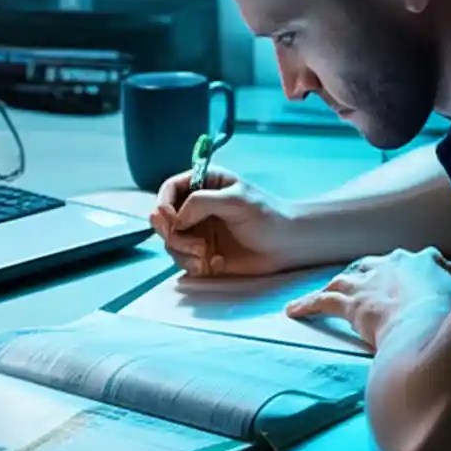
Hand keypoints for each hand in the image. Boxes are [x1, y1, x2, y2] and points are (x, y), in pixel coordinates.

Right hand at [149, 167, 296, 276]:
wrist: (288, 245)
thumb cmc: (268, 216)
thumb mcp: (236, 200)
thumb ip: (201, 202)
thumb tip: (176, 219)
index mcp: (204, 185)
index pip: (169, 189)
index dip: (163, 204)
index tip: (171, 220)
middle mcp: (196, 208)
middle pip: (162, 218)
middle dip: (172, 233)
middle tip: (193, 244)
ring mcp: (198, 232)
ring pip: (170, 242)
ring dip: (182, 251)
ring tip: (205, 255)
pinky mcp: (202, 254)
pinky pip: (182, 260)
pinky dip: (192, 265)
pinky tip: (215, 264)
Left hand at [285, 246, 450, 347]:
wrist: (433, 326)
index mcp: (426, 262)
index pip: (420, 262)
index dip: (416, 273)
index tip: (415, 282)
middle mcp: (396, 264)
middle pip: (376, 266)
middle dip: (369, 273)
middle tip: (363, 283)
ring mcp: (371, 282)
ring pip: (346, 280)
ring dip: (335, 287)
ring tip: (326, 294)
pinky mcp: (352, 302)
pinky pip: (322, 302)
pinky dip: (307, 305)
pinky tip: (293, 311)